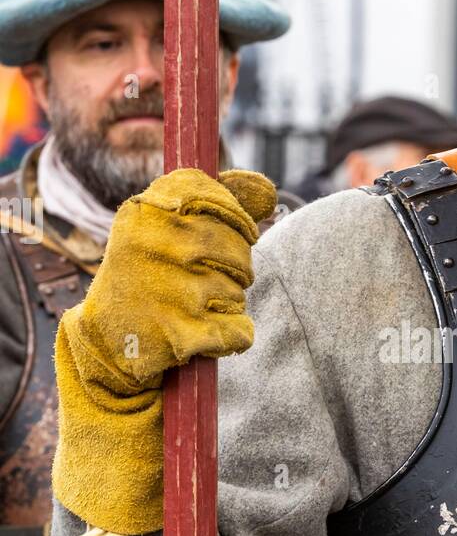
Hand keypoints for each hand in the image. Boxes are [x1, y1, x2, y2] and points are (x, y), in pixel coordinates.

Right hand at [52, 168, 276, 535]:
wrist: (108, 345)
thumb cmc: (149, 277)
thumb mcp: (164, 231)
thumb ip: (217, 202)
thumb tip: (268, 190)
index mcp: (143, 212)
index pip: (214, 196)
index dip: (234, 217)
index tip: (232, 232)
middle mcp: (150, 246)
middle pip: (237, 247)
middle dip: (236, 266)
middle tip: (212, 279)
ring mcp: (166, 292)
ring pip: (239, 291)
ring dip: (229, 303)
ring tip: (195, 308)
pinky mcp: (180, 336)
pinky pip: (240, 331)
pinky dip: (233, 336)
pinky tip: (205, 335)